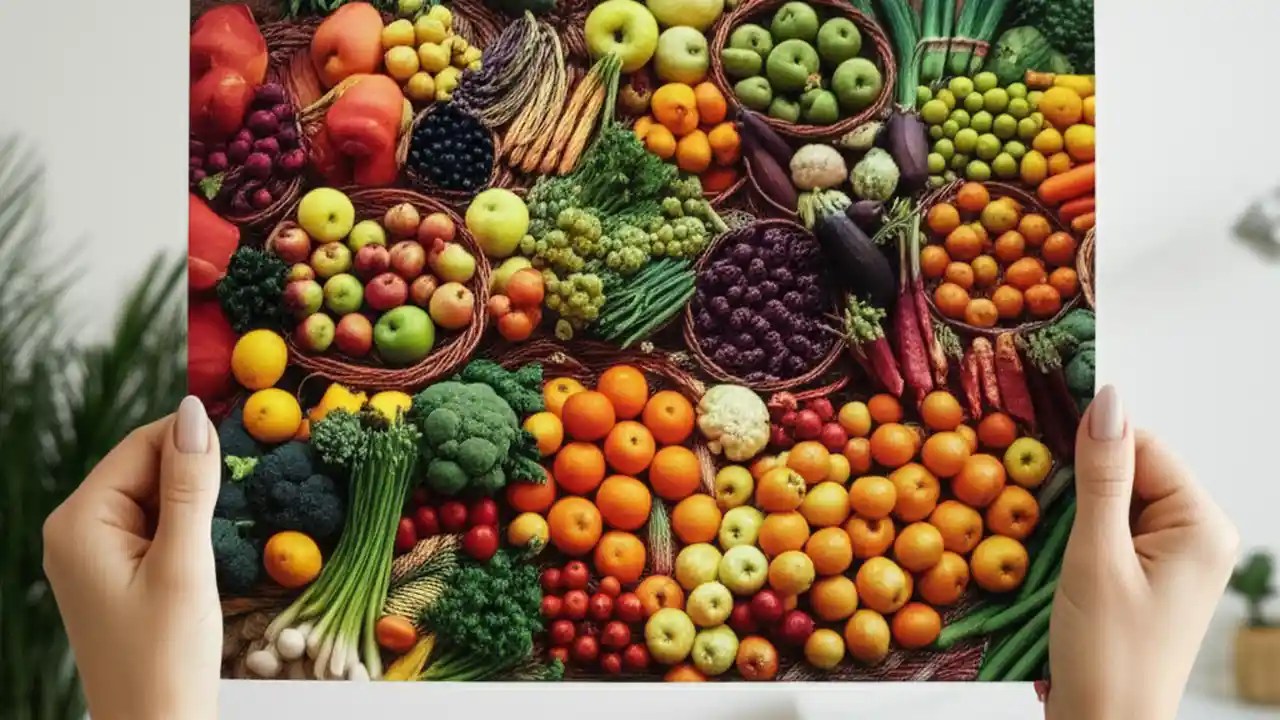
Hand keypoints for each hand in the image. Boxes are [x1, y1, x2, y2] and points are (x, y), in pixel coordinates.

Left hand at [43, 396, 221, 719]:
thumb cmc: (166, 657)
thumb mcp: (184, 564)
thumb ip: (189, 486)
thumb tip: (195, 413)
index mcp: (79, 521)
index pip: (141, 445)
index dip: (195, 436)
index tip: (254, 431)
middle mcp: (77, 531)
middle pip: (146, 468)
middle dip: (197, 473)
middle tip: (253, 485)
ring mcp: (94, 554)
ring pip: (156, 497)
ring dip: (197, 502)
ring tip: (236, 521)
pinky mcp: (117, 574)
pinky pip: (156, 528)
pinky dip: (190, 528)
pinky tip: (216, 546)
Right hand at [1048, 386, 1238, 719]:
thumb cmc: (1107, 653)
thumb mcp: (1096, 556)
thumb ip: (1101, 476)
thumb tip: (1107, 397)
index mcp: (1201, 525)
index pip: (1144, 447)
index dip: (1090, 445)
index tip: (1036, 448)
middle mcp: (1197, 536)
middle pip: (1129, 472)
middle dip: (1078, 483)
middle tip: (1032, 501)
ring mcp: (1174, 560)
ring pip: (1113, 502)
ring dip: (1072, 511)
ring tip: (1042, 539)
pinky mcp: (1148, 579)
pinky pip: (1110, 532)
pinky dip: (1076, 536)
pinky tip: (1052, 556)